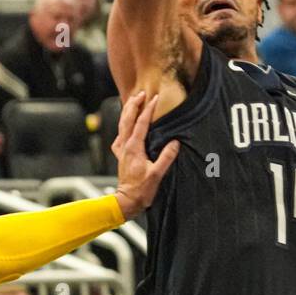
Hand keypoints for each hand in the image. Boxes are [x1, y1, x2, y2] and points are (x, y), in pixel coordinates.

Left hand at [111, 91, 180, 218]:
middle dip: (134, 105)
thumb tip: (175, 142)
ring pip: (121, 125)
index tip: (155, 98)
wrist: (126, 201)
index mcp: (134, 147)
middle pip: (127, 120)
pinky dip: (123, 125)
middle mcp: (125, 146)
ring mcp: (121, 150)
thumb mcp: (157, 174)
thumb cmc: (141, 189)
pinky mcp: (120, 155)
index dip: (148, 109)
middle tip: (141, 93)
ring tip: (133, 101)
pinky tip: (126, 126)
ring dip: (127, 112)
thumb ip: (166, 157)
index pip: (141, 123)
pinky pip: (120, 135)